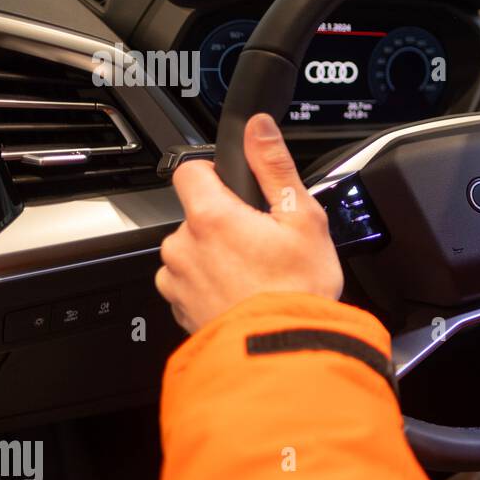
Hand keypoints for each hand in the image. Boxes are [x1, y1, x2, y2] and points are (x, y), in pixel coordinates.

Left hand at [156, 114, 342, 332]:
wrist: (285, 353)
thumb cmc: (297, 289)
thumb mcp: (302, 218)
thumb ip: (274, 167)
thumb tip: (258, 127)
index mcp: (210, 216)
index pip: (190, 170)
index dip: (215, 175)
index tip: (238, 192)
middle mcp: (182, 245)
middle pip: (195, 215)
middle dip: (223, 224)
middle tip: (262, 244)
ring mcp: (177, 281)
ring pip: (191, 252)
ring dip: (215, 257)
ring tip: (255, 277)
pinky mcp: (179, 310)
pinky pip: (190, 285)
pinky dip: (211, 288)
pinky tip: (243, 297)